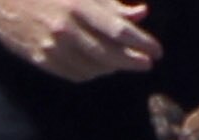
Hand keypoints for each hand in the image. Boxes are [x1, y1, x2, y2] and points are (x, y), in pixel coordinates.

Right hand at [0, 0, 157, 83]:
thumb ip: (110, 2)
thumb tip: (140, 13)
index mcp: (78, 4)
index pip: (118, 31)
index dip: (141, 43)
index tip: (156, 51)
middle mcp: (66, 29)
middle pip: (109, 54)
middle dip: (132, 61)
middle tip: (147, 64)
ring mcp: (53, 47)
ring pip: (93, 68)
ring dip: (112, 67)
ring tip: (123, 62)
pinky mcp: (42, 60)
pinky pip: (74, 74)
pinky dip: (92, 73)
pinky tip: (101, 67)